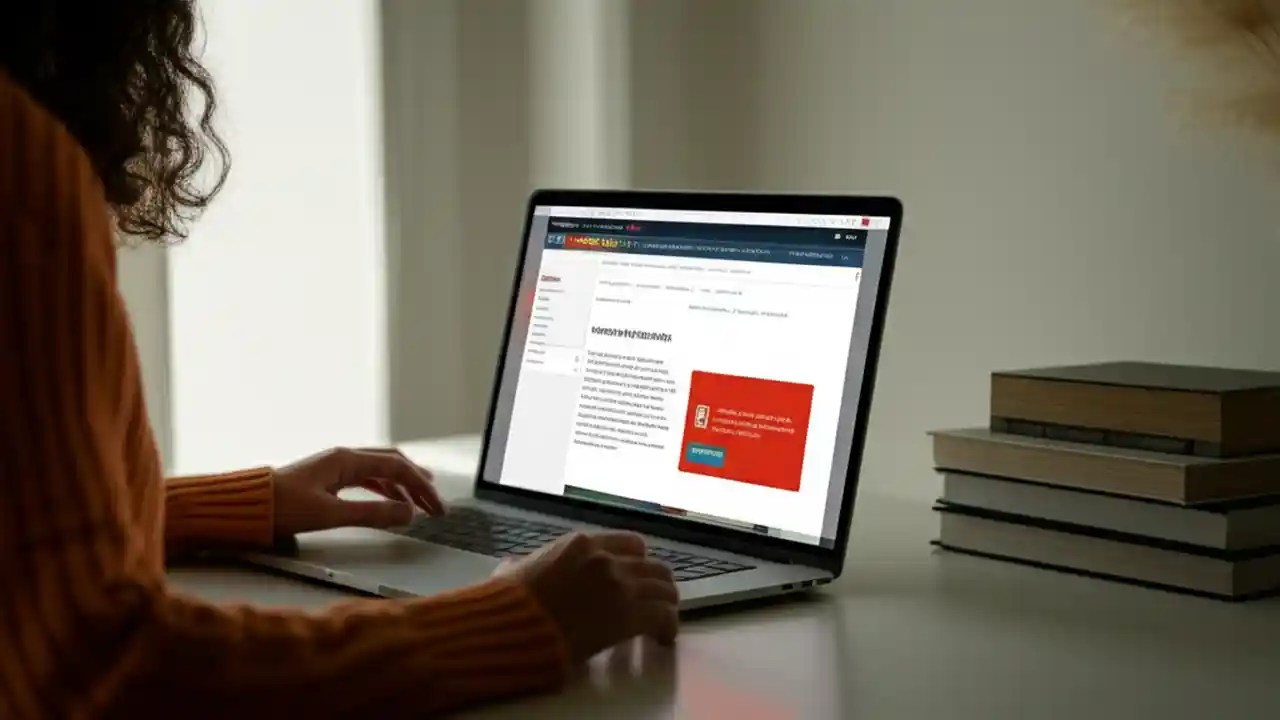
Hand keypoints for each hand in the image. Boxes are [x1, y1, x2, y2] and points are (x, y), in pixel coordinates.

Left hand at [272, 447, 445, 535]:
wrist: (245, 507)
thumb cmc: (282, 508)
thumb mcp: (331, 514)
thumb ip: (373, 514)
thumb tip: (409, 515)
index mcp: (346, 460)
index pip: (396, 467)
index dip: (421, 487)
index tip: (437, 507)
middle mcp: (343, 457)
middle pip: (393, 464)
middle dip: (418, 483)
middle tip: (436, 504)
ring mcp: (335, 466)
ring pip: (380, 471)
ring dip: (403, 487)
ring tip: (420, 504)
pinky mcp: (328, 478)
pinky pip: (366, 479)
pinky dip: (384, 490)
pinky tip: (391, 502)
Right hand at [495, 531, 678, 662]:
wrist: (513, 627)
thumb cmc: (507, 603)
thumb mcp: (512, 571)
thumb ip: (522, 565)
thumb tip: (511, 567)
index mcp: (581, 544)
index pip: (631, 544)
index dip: (640, 562)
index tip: (638, 577)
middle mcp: (606, 559)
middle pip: (654, 566)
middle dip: (658, 585)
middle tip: (655, 602)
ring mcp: (620, 586)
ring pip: (665, 589)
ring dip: (667, 606)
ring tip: (663, 622)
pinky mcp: (628, 615)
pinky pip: (664, 616)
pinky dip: (668, 627)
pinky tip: (663, 639)